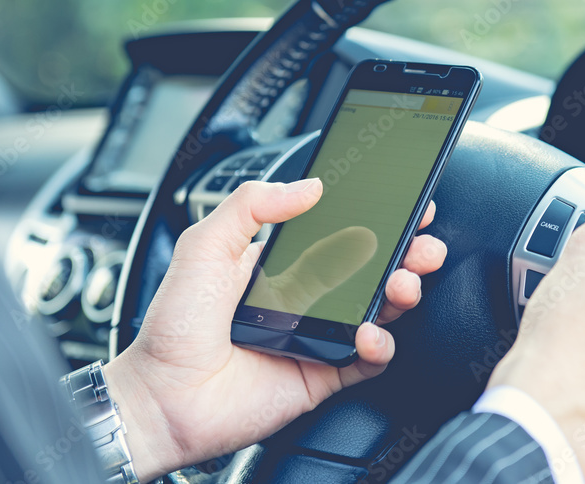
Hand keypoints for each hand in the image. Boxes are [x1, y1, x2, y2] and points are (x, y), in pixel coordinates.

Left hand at [104, 178, 446, 480]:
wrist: (163, 398)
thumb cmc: (174, 327)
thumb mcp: (204, 247)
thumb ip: (250, 205)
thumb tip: (307, 185)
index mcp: (283, 262)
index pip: (342, 233)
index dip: (379, 220)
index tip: (404, 205)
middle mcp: (307, 296)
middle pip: (374, 269)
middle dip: (407, 253)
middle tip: (422, 246)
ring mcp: (319, 334)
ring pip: (381, 309)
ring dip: (403, 293)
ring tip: (403, 284)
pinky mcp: (324, 372)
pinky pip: (369, 359)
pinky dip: (382, 346)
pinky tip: (370, 334)